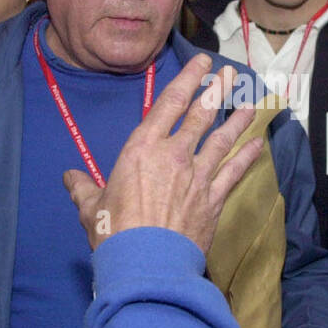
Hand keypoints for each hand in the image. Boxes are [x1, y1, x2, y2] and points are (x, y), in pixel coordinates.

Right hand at [64, 54, 261, 253]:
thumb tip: (70, 177)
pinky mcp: (213, 200)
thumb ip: (83, 188)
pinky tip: (258, 146)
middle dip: (218, 91)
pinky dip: (247, 157)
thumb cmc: (115, 232)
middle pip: (202, 115)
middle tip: (232, 74)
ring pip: (223, 139)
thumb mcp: (91, 207)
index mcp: (143, 148)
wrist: (147, 264)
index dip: (188, 79)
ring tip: (250, 104)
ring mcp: (198, 176)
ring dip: (238, 120)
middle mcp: (175, 154)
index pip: (170, 103)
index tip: (202, 63)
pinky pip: (234, 172)